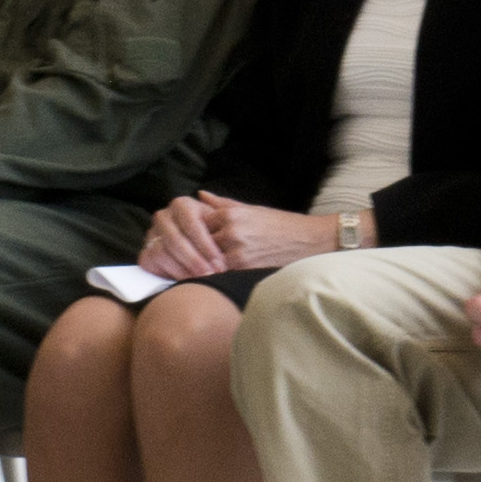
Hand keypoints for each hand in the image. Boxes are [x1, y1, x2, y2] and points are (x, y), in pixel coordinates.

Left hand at [137, 194, 318, 279]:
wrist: (311, 241)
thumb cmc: (282, 225)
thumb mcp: (252, 209)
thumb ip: (222, 204)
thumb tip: (198, 196)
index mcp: (231, 214)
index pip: (195, 224)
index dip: (185, 235)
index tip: (176, 244)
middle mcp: (231, 230)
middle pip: (195, 244)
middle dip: (184, 254)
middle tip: (170, 263)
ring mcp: (237, 251)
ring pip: (203, 262)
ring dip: (193, 269)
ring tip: (181, 277)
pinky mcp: (244, 268)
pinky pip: (218, 276)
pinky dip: (209, 280)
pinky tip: (202, 285)